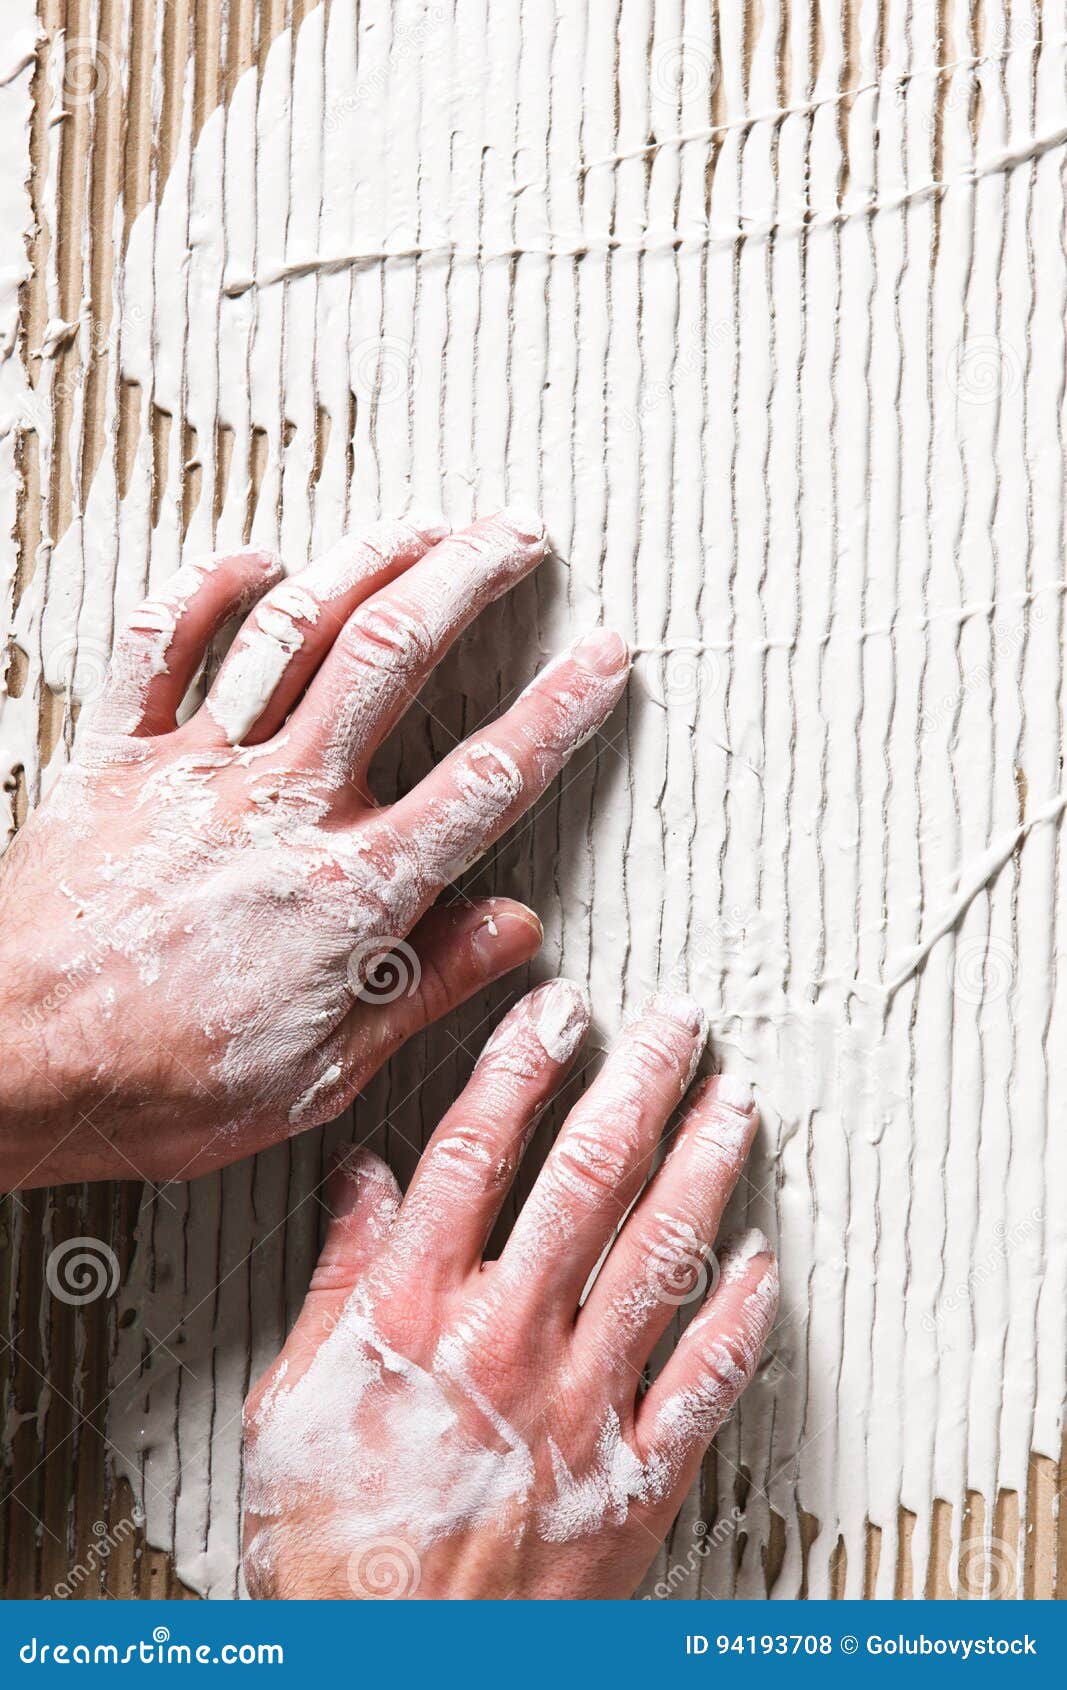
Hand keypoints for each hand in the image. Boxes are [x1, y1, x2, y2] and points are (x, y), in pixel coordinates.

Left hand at [0, 512, 629, 1188]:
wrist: (4, 1057)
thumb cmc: (151, 1082)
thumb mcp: (318, 1076)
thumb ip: (424, 989)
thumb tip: (511, 931)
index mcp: (348, 891)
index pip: (486, 779)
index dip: (560, 710)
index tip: (602, 660)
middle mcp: (283, 806)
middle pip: (396, 656)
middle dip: (470, 579)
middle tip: (519, 538)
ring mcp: (198, 768)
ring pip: (299, 627)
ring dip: (370, 559)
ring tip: (425, 524)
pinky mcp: (119, 756)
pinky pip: (162, 640)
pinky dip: (209, 586)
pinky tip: (254, 559)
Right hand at [242, 985, 776, 1599]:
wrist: (391, 1676)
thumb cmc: (334, 1553)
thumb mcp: (292, 1404)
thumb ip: (339, 1281)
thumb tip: (364, 1183)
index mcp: (415, 1316)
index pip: (475, 1153)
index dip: (519, 1066)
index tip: (555, 1010)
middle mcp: (506, 1342)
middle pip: (587, 1179)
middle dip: (639, 1085)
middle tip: (677, 1024)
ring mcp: (580, 1407)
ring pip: (661, 1255)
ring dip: (705, 1166)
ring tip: (734, 1102)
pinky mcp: (633, 1477)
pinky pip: (705, 1380)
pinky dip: (741, 1314)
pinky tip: (760, 1258)